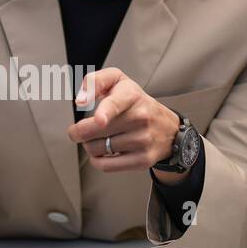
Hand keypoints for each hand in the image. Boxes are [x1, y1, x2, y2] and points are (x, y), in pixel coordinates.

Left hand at [66, 67, 180, 172]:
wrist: (167, 127)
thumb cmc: (136, 103)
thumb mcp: (118, 81)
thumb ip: (95, 82)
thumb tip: (81, 100)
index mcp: (131, 96)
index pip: (116, 103)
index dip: (105, 112)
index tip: (99, 119)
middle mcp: (140, 117)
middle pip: (95, 131)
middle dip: (79, 132)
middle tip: (79, 129)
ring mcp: (142, 140)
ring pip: (96, 149)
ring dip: (89, 145)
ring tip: (98, 138)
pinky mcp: (142, 160)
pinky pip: (105, 166)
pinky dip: (97, 160)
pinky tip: (103, 151)